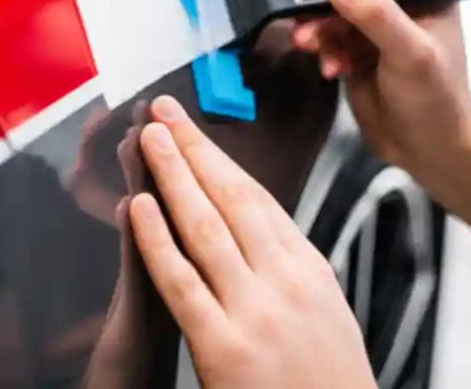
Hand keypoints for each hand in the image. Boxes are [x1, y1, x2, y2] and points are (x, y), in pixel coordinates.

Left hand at [128, 96, 375, 388]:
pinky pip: (183, 281)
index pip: (257, 197)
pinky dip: (159, 239)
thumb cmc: (330, 382)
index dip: (219, 157)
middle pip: (231, 198)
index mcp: (308, 269)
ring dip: (173, 175)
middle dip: (194, 148)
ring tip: (150, 137)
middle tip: (163, 110)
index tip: (194, 127)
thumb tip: (264, 230)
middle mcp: (284, 281)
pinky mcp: (223, 346)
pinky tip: (140, 205)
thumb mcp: (325, 313)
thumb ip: (291, 270)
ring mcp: (254, 311)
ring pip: (204, 227)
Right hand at [288, 0, 470, 166]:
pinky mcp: (357, 49)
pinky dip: (321, 48)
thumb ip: (375, 14)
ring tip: (306, 43)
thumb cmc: (437, 103)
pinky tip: (328, 68)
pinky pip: (327, 36)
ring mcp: (377, 26)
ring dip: (315, 25)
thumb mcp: (409, 54)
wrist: (433, 152)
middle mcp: (401, 0)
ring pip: (331, 8)